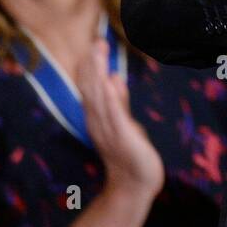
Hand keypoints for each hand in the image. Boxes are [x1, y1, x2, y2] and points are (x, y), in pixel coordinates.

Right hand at [77, 40, 163, 198]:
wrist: (134, 185)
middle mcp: (99, 122)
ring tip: (98, 53)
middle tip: (96, 41)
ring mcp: (109, 129)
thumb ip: (118, 101)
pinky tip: (110, 82)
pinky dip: (112, 98)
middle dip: (94, 64)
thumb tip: (113, 77)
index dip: (93, 66)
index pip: (92, 88)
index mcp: (99, 117)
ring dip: (99, 74)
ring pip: (100, 98)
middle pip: (92, 89)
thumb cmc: (129, 152)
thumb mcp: (123, 121)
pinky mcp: (123, 137)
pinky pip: (115, 115)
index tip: (95, 44)